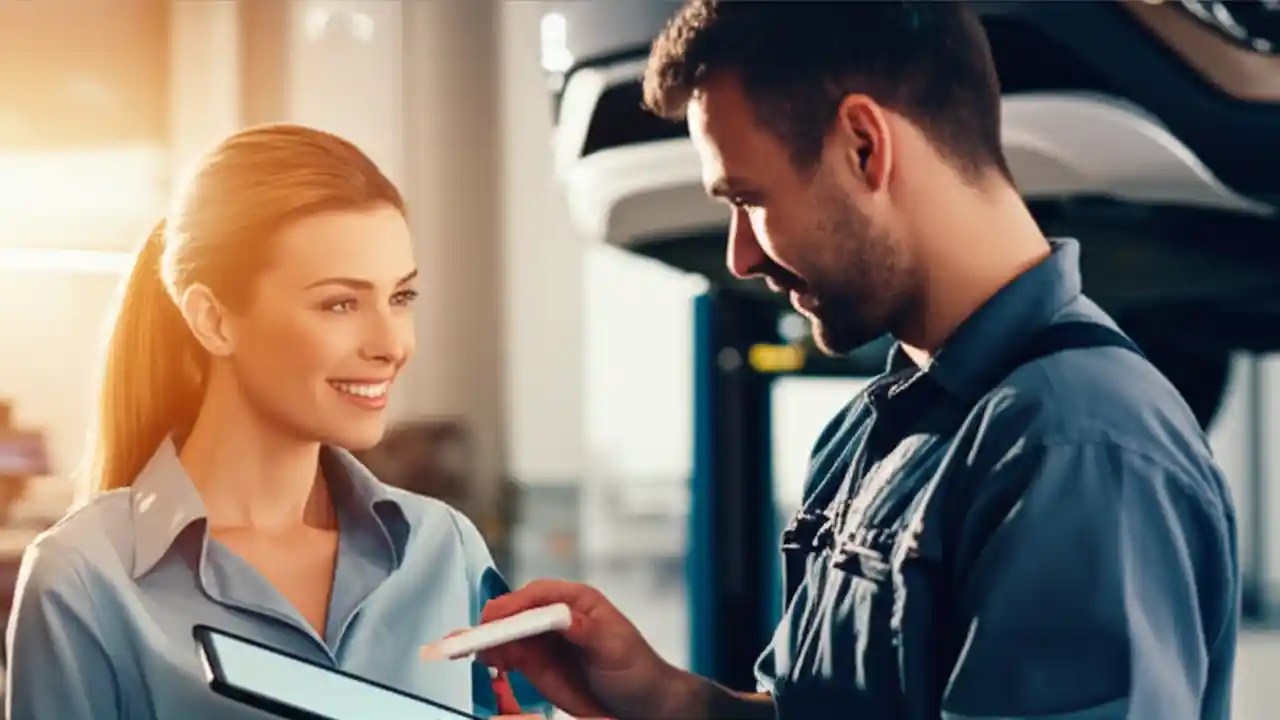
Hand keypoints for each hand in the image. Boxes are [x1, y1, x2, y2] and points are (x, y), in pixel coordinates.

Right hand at [478, 580, 690, 719]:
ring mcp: (544, 641)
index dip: (514, 604)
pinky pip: (509, 656)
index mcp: (578, 601)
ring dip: (486, 640)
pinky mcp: (537, 664)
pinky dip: (492, 657)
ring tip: (464, 648)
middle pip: (515, 612)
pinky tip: (481, 660)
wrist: (642, 705)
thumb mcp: (615, 647)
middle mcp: (556, 616)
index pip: (537, 594)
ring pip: (507, 635)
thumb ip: (588, 630)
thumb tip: (563, 615)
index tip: (496, 618)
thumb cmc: (637, 669)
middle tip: (472, 637)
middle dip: (492, 623)